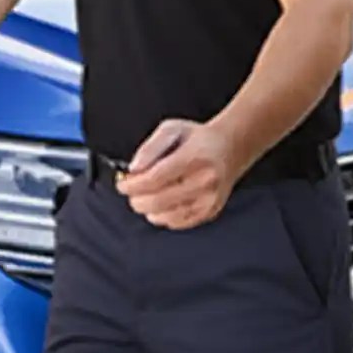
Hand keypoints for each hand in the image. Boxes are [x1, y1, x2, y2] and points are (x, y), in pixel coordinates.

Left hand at [116, 119, 241, 230]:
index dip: (132, 185)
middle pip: (157, 201)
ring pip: (165, 216)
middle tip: (131, 192)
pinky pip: (177, 223)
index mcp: (193, 158)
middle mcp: (203, 181)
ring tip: (147, 196)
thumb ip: (149, 147)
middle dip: (136, 199)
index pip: (155, 178)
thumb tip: (133, 168)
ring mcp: (208, 200)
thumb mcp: (171, 129)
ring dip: (148, 209)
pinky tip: (162, 203)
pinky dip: (162, 216)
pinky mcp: (209, 212)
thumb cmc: (198, 139)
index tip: (122, 184)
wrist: (229, 149)